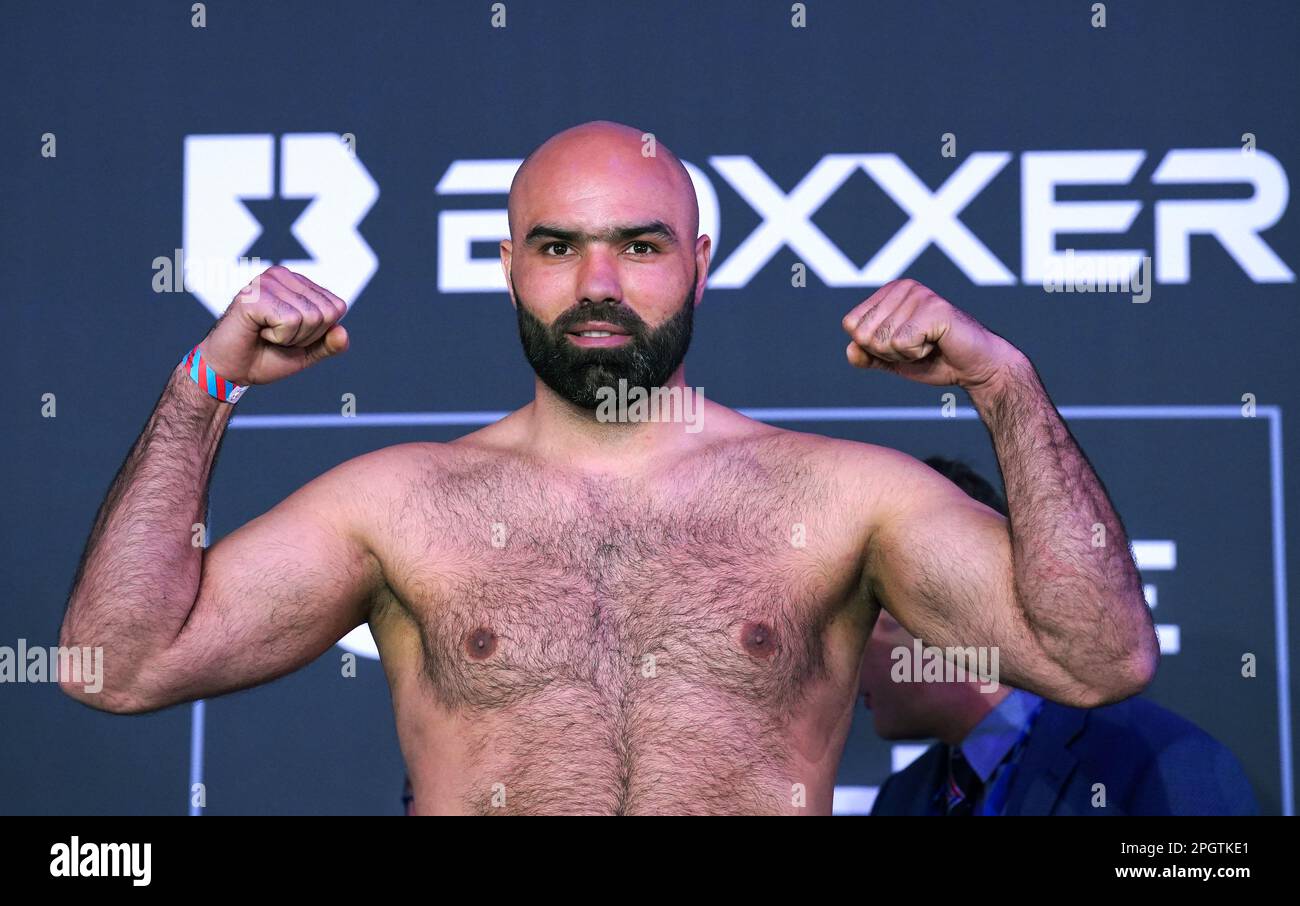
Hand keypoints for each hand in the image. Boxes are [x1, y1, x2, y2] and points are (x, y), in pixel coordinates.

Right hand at [196, 266, 349, 385]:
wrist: (231, 371)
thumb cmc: (265, 357)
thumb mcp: (306, 353)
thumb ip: (329, 344)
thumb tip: (343, 333)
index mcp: (297, 283)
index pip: (337, 307)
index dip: (319, 333)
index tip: (292, 336)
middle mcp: (283, 275)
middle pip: (326, 313)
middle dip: (306, 336)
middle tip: (277, 337)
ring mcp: (267, 282)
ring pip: (310, 317)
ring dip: (290, 338)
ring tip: (266, 334)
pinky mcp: (254, 295)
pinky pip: (290, 321)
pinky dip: (278, 337)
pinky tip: (258, 331)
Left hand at [841, 279, 1021, 389]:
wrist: (975, 368)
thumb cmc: (936, 360)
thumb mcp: (893, 360)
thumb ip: (868, 356)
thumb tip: (850, 350)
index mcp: (889, 292)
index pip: (851, 325)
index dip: (872, 347)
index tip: (901, 345)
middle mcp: (902, 287)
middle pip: (863, 334)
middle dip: (887, 352)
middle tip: (917, 347)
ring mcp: (919, 295)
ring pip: (882, 340)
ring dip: (905, 354)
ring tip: (929, 344)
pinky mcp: (934, 308)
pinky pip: (901, 343)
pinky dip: (917, 353)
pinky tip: (937, 343)